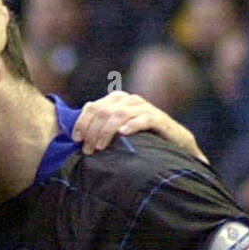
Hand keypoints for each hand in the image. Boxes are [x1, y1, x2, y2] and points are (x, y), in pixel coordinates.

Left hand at [73, 93, 207, 161]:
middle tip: (87, 149)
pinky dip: (131, 126)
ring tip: (100, 147)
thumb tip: (77, 136)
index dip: (82, 123)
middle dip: (92, 131)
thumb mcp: (117, 131)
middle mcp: (129, 100)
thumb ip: (100, 127)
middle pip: (104, 111)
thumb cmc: (141, 137)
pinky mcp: (158, 118)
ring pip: (120, 114)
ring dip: (107, 131)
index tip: (76, 140)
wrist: (172, 140)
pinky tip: (123, 134)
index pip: (93, 107)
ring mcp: (144, 108)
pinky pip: (143, 119)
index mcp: (117, 100)